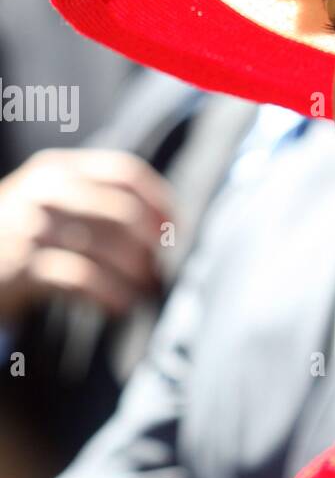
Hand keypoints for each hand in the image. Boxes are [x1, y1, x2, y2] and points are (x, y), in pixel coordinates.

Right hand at [0, 149, 173, 322]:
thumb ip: (94, 200)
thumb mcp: (48, 200)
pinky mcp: (24, 266)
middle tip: (158, 271)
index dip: (159, 202)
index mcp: (59, 169)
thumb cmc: (19, 235)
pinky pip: (85, 280)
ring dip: (136, 276)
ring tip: (143, 292)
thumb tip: (163, 229)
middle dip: (149, 247)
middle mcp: (47, 192)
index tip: (173, 231)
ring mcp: (33, 227)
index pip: (125, 173)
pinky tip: (120, 308)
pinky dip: (111, 296)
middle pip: (124, 213)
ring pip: (109, 248)